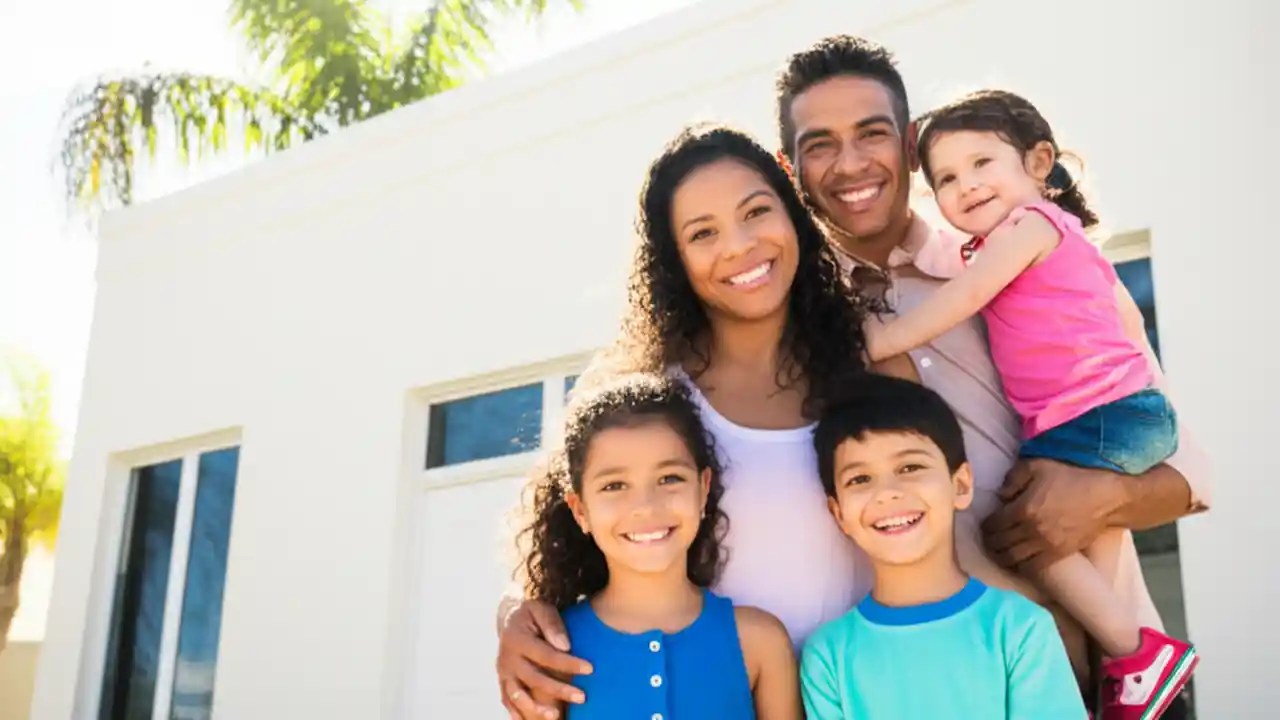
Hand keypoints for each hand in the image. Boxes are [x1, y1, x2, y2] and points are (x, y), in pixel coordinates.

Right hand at [497, 599, 591, 718]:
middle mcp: (507, 658)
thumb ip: (552, 624)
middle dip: (559, 690)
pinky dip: (517, 713)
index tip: (590, 669)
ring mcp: (503, 673)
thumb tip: (565, 645)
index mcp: (517, 639)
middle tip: (583, 697)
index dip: (568, 663)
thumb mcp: (540, 609)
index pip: (546, 654)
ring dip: (536, 708)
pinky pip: (508, 701)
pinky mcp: (503, 682)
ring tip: (557, 716)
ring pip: (518, 695)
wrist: (508, 619)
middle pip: (534, 679)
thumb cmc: (532, 614)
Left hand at [982, 458, 1125, 571]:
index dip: (985, 526)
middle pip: (999, 545)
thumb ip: (1012, 478)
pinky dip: (1020, 565)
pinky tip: (1018, 559)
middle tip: (988, 538)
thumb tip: (1000, 496)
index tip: (985, 523)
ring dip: (1001, 556)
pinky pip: (1033, 568)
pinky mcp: (1060, 555)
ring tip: (999, 550)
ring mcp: (1047, 546)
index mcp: (1024, 509)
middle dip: (989, 542)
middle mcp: (1032, 531)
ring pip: (1013, 560)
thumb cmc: (1072, 477)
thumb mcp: (1037, 466)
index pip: (993, 525)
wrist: (1107, 497)